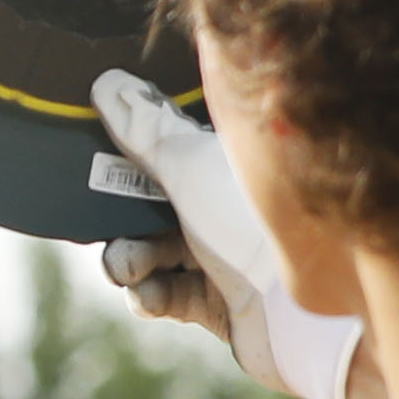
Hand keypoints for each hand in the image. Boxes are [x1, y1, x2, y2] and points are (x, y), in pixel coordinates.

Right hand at [90, 70, 368, 398]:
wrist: (304, 314)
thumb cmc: (257, 226)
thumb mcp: (191, 165)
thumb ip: (144, 129)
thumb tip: (106, 84)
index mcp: (225, 164)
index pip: (163, 153)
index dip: (124, 162)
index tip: (94, 168)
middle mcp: (224, 208)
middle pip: (149, 208)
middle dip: (118, 219)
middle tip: (105, 227)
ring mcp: (222, 258)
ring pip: (151, 254)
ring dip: (129, 260)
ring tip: (131, 268)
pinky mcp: (218, 305)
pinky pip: (166, 296)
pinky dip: (150, 296)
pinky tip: (151, 295)